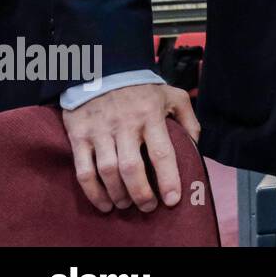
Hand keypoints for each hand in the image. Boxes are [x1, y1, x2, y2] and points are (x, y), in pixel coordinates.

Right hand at [62, 84, 199, 213]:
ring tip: (127, 204)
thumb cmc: (142, 87)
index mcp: (151, 115)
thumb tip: (195, 146)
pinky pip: (83, 170)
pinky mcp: (80, 136)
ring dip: (118, 194)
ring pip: (107, 172)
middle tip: (148, 208)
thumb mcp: (173, 95)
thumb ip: (188, 120)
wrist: (103, 68)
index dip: (168, 179)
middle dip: (142, 193)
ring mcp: (100, 131)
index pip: (162, 153)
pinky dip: (93, 192)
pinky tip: (104, 203)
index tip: (173, 200)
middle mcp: (125, 125)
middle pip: (132, 168)